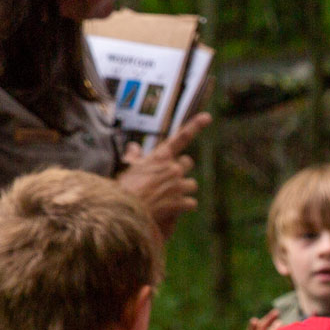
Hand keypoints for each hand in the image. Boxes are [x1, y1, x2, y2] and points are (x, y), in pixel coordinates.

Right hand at [117, 112, 210, 237]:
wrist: (121, 213)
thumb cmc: (122, 190)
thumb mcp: (126, 169)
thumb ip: (133, 157)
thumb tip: (133, 147)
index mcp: (160, 157)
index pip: (180, 137)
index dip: (195, 125)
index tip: (207, 117)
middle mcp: (172, 168)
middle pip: (187, 163)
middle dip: (181, 170)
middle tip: (168, 179)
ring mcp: (178, 185)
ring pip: (191, 185)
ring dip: (183, 191)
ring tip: (166, 198)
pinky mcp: (180, 202)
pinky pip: (191, 203)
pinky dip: (183, 207)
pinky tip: (171, 210)